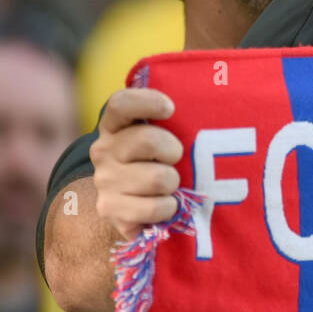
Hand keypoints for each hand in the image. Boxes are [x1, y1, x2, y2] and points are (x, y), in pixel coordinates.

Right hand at [89, 88, 183, 240]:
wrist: (130, 204)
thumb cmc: (157, 161)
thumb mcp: (160, 135)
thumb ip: (171, 120)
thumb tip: (209, 106)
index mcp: (114, 125)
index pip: (121, 104)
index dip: (148, 102)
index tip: (170, 109)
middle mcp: (103, 150)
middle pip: (148, 140)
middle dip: (173, 152)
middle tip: (173, 160)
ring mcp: (105, 180)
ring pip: (158, 178)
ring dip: (173, 184)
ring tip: (167, 185)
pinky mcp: (111, 210)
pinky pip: (156, 208)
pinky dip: (169, 208)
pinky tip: (164, 204)